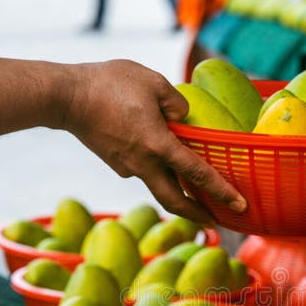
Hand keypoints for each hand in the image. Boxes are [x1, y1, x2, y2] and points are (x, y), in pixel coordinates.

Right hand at [62, 59, 246, 224]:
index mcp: (158, 145)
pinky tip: (159, 154)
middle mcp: (143, 164)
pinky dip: (157, 169)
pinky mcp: (115, 162)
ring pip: (159, 185)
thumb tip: (184, 117)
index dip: (222, 191)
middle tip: (214, 223)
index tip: (239, 206)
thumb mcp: (152, 82)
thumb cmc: (109, 84)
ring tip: (195, 194)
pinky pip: (142, 169)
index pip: (197, 174)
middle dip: (197, 215)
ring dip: (178, 194)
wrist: (65, 97)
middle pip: (175, 201)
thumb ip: (176, 102)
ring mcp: (127, 166)